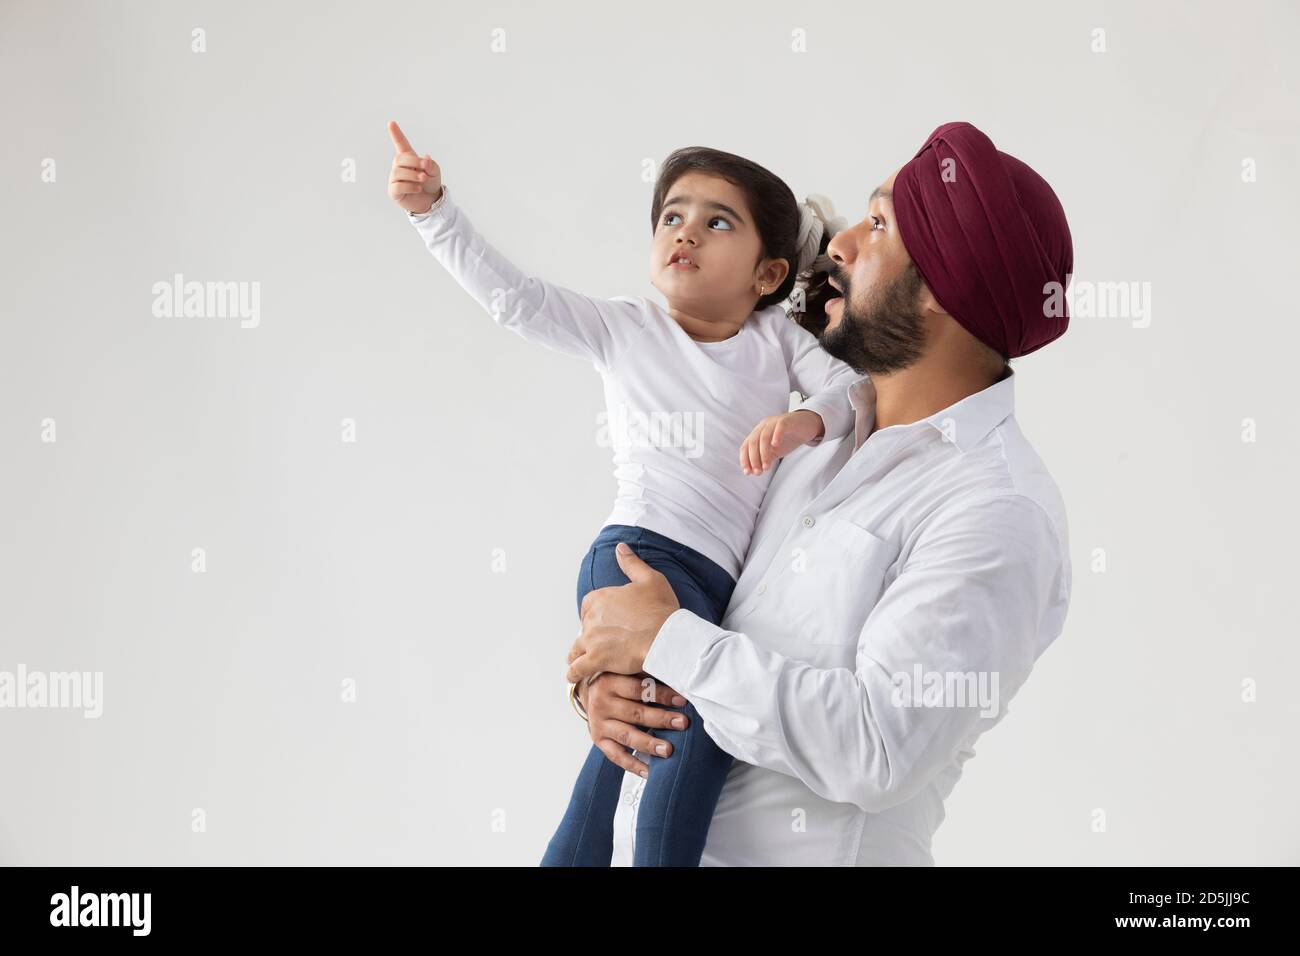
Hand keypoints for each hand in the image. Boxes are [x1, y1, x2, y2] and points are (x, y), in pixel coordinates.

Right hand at [387, 119, 443, 214]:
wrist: (432, 201)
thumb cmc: (431, 183)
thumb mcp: (435, 171)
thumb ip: (431, 164)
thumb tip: (425, 159)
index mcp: (409, 159)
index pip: (400, 144)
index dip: (396, 134)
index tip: (391, 123)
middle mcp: (399, 167)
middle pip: (399, 159)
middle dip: (413, 163)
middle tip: (425, 171)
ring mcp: (395, 179)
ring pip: (397, 172)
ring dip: (412, 175)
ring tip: (423, 179)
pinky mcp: (394, 191)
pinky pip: (397, 186)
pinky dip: (409, 186)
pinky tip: (418, 188)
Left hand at [565, 543, 679, 683]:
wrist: (667, 637)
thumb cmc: (662, 609)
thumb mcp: (650, 578)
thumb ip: (632, 563)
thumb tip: (620, 547)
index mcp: (601, 597)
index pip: (588, 605)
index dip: (595, 614)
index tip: (603, 623)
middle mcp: (592, 617)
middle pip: (583, 628)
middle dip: (589, 636)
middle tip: (600, 644)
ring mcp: (592, 639)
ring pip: (576, 649)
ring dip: (577, 655)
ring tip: (580, 662)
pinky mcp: (596, 659)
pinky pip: (577, 669)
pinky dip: (574, 673)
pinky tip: (575, 677)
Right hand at [577, 672, 690, 776]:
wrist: (588, 690)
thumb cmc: (617, 679)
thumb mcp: (625, 671)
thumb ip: (646, 673)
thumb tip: (678, 677)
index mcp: (609, 681)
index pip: (639, 689)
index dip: (661, 694)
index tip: (682, 700)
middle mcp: (601, 703)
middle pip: (635, 713)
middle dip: (661, 719)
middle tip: (682, 723)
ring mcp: (599, 724)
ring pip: (627, 735)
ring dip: (649, 744)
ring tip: (668, 750)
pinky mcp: (598, 740)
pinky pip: (616, 756)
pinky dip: (633, 765)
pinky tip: (649, 771)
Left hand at [739, 409, 824, 474]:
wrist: (806, 426)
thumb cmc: (788, 438)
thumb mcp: (774, 451)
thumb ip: (765, 459)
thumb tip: (755, 472)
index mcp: (757, 433)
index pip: (745, 446)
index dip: (744, 459)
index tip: (748, 472)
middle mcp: (763, 426)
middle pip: (753, 442)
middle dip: (753, 459)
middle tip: (759, 472)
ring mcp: (774, 422)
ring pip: (764, 437)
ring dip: (763, 453)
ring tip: (767, 466)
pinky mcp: (786, 421)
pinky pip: (779, 427)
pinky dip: (776, 436)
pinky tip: (775, 445)